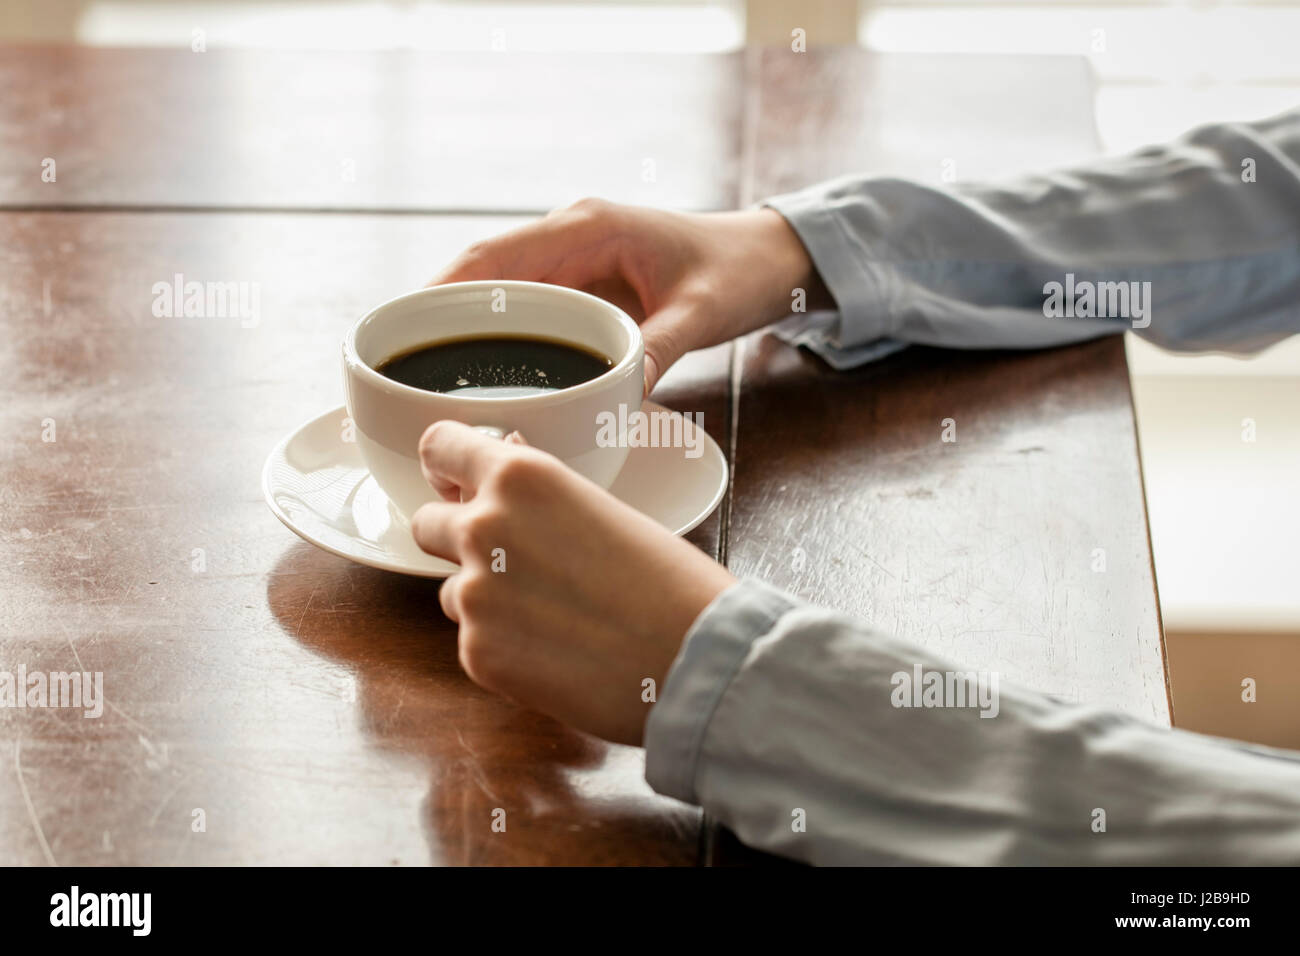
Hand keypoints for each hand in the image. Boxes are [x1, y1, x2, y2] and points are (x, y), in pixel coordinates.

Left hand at [410, 420, 736, 744]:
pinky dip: (505, 648)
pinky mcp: (477, 654)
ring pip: (451, 590)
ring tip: (553, 617)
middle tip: (512, 561)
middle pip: (427, 522)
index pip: (439, 446)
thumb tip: (500, 475)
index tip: (452, 481)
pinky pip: (473, 641)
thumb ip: (538, 494)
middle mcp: (483, 527)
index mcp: (521, 476)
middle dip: (457, 538)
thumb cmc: (670, 582)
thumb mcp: (602, 508)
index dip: (445, 466)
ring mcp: (474, 595)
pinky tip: (558, 653)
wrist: (697, 659)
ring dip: (486, 599)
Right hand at [429, 198, 827, 392]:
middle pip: (484, 270)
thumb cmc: (738, 272)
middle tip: (401, 363)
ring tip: (425, 372)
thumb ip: (659, 348)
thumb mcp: (702, 313)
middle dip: (440, 310)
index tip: (406, 324)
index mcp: (590, 226)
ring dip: (466, 322)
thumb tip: (616, 396)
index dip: (446, 288)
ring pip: (501, 287)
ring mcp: (574, 256)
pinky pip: (528, 304)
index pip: (497, 254)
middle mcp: (572, 234)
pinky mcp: (583, 281)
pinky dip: (500, 330)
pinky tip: (483, 369)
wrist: (767, 258)